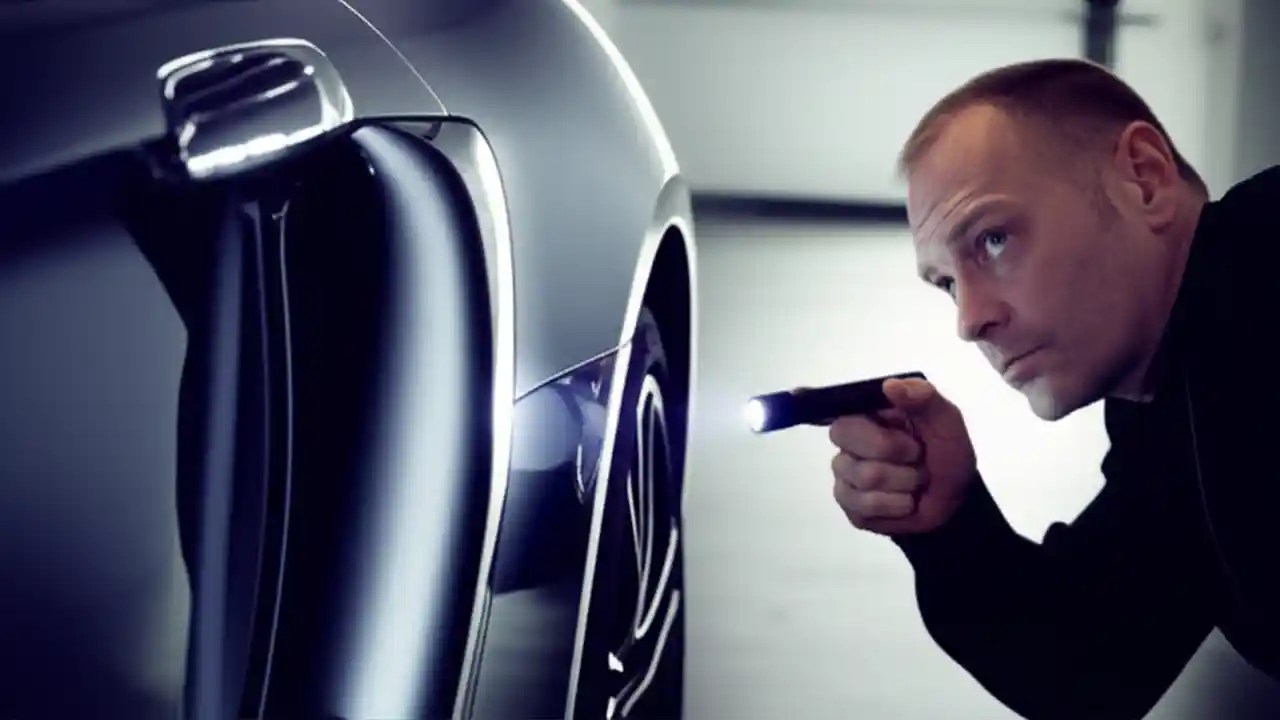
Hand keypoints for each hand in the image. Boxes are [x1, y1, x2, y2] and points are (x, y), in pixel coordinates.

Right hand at [827, 377, 976, 534]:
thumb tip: (889, 385)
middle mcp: (846, 445)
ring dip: (905, 482)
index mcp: (864, 417)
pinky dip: (898, 505)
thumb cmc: (945, 453)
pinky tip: (905, 501)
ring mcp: (844, 478)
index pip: (847, 419)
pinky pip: (866, 506)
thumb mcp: (947, 421)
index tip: (910, 437)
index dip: (880, 433)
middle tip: (917, 458)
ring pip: (865, 477)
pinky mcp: (850, 507)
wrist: (955, 499)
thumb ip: (924, 397)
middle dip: (897, 455)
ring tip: (915, 481)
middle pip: (851, 446)